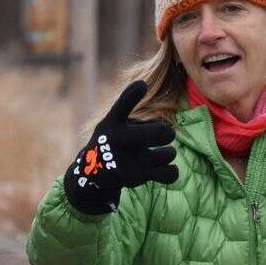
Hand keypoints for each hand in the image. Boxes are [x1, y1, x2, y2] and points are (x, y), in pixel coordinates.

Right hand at [63, 81, 178, 215]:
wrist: (93, 171)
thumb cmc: (114, 138)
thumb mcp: (116, 120)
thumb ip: (141, 117)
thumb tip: (167, 128)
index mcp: (114, 122)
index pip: (122, 105)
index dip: (133, 94)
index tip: (142, 86)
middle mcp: (118, 140)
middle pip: (161, 133)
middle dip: (167, 133)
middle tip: (165, 135)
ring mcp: (127, 161)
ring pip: (167, 155)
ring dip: (168, 153)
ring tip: (163, 153)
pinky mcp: (135, 178)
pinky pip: (168, 173)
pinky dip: (171, 171)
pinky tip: (165, 168)